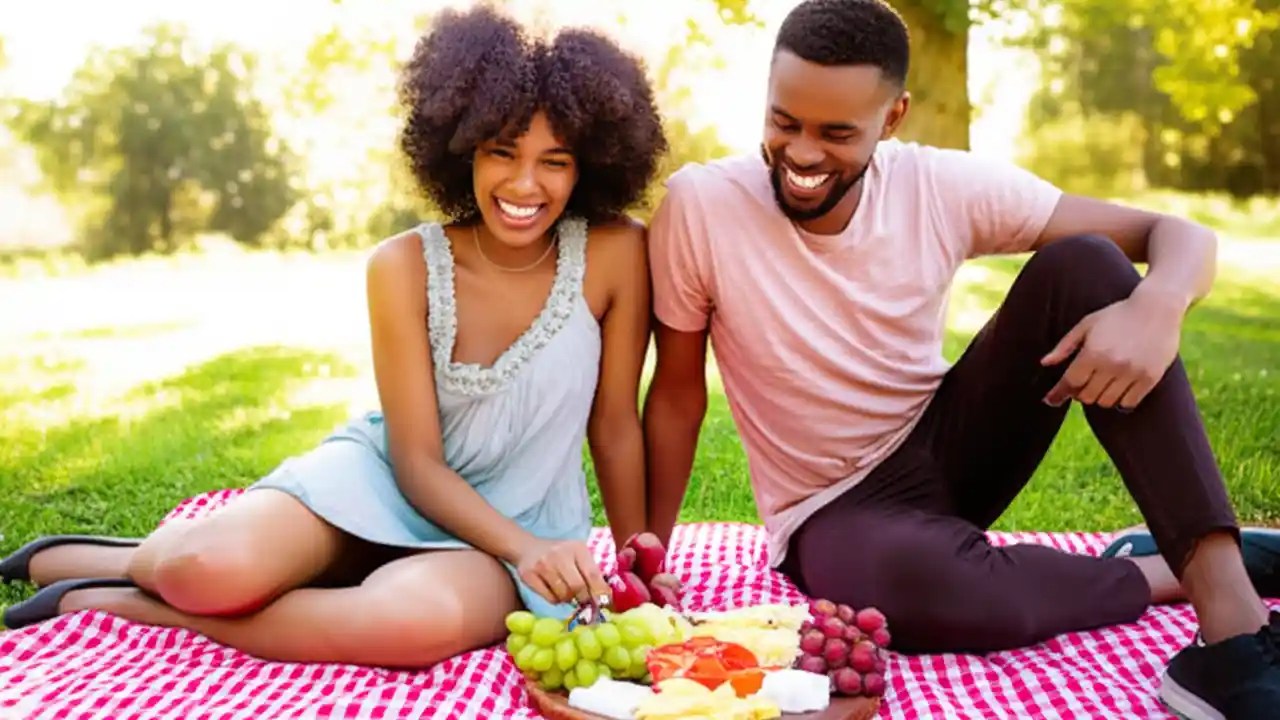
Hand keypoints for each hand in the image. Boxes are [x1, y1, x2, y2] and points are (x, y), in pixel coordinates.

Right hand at [515, 538, 611, 606]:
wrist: (527, 548)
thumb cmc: (560, 554)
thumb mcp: (577, 556)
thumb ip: (591, 573)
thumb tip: (606, 598)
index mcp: (577, 548)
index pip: (593, 574)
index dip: (600, 592)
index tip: (604, 603)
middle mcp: (560, 554)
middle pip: (578, 587)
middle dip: (584, 599)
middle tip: (584, 601)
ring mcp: (543, 565)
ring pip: (563, 595)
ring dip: (568, 599)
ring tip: (565, 590)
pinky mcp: (529, 576)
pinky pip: (550, 599)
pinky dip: (555, 600)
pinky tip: (553, 590)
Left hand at [1040, 291, 1183, 409]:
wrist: (1157, 308)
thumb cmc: (1117, 315)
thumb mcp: (1086, 324)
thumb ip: (1065, 346)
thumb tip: (1045, 363)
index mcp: (1093, 352)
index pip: (1070, 382)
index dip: (1058, 393)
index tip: (1050, 400)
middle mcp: (1112, 365)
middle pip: (1087, 396)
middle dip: (1079, 393)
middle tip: (1081, 385)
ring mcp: (1132, 373)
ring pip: (1106, 402)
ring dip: (1099, 397)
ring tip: (1100, 385)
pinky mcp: (1150, 378)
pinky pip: (1129, 403)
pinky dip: (1120, 401)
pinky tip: (1118, 390)